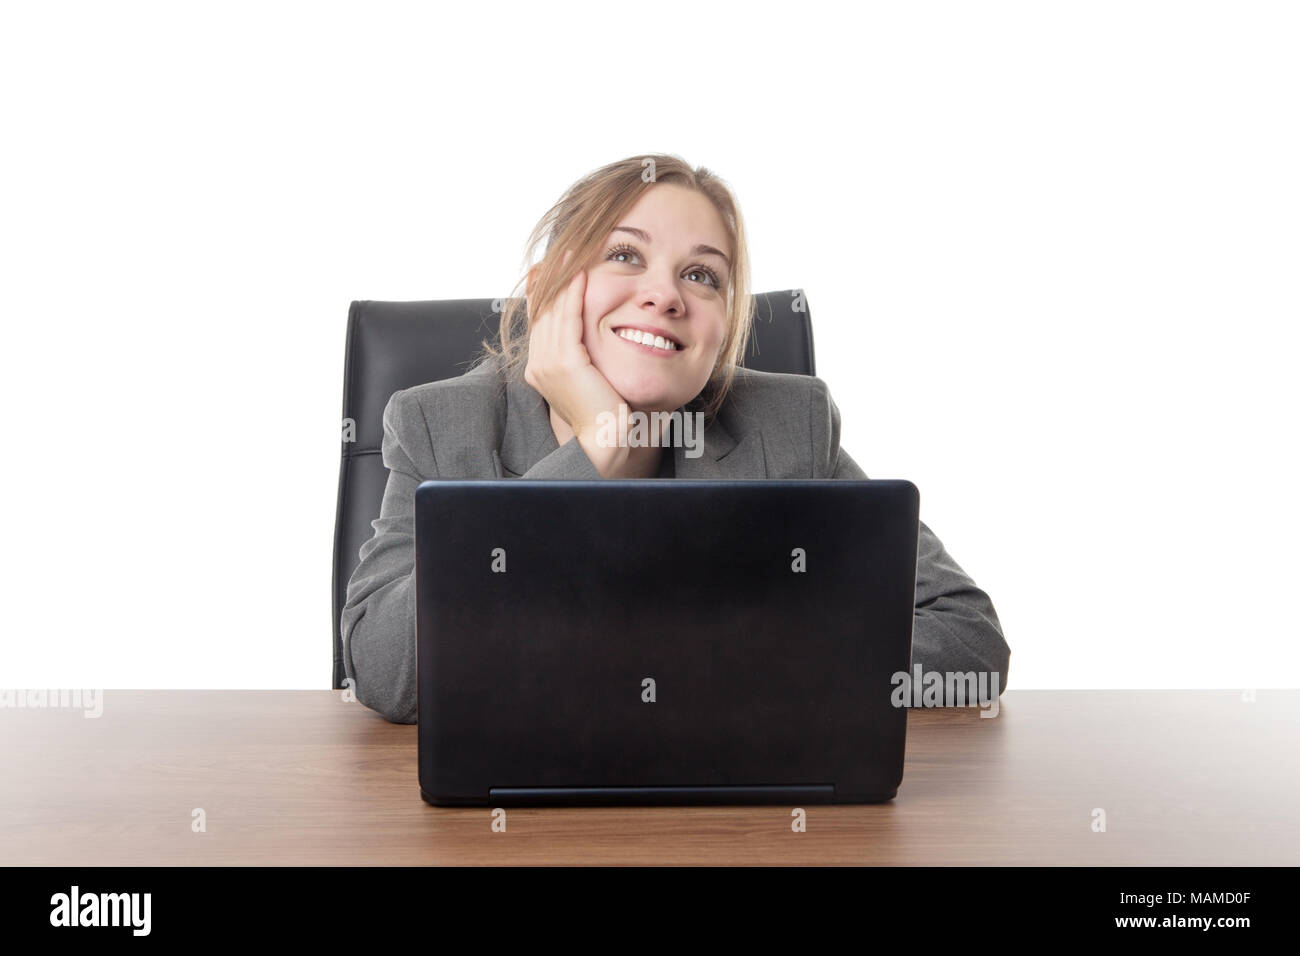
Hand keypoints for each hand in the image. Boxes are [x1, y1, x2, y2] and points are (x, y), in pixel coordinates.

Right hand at [523, 252, 631, 475]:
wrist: (607, 439)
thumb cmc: (606, 412)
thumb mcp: (590, 378)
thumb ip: (584, 356)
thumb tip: (590, 336)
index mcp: (541, 369)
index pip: (540, 321)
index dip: (544, 292)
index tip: (551, 268)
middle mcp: (538, 365)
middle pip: (542, 311)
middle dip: (550, 279)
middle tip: (560, 252)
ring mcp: (547, 364)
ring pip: (552, 311)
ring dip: (561, 279)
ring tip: (570, 254)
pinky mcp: (564, 363)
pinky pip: (567, 319)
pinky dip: (573, 294)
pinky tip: (581, 275)